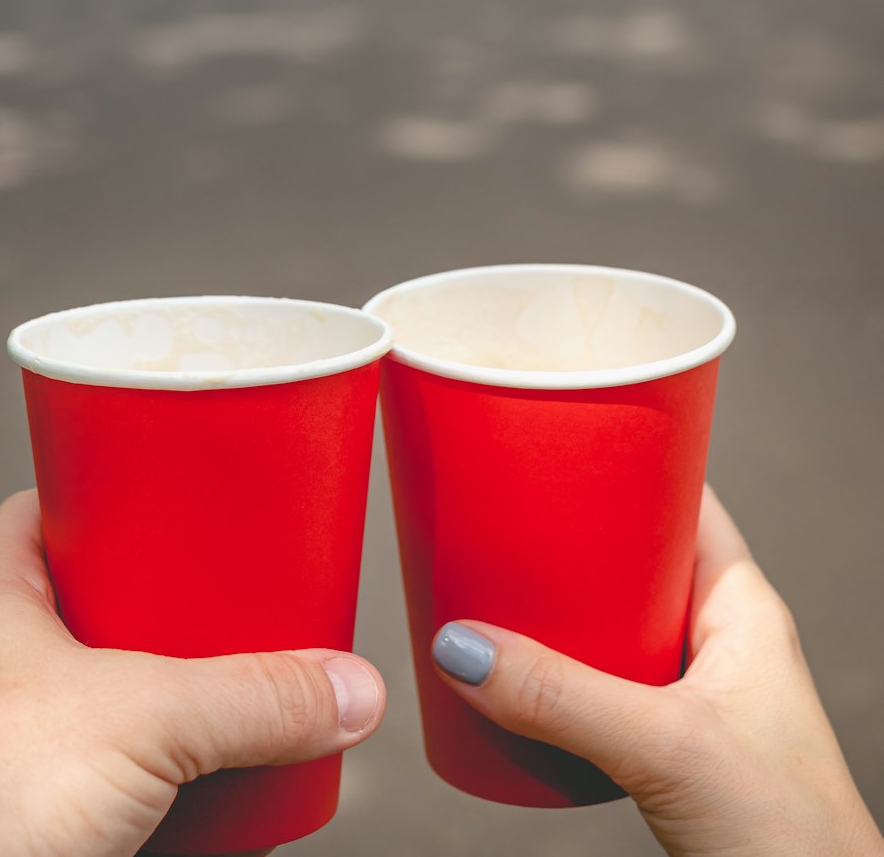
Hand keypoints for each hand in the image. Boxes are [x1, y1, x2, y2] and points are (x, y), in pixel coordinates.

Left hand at [0, 492, 384, 856]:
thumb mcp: (138, 717)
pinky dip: (155, 776)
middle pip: (100, 603)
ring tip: (236, 688)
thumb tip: (345, 688)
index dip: (129, 489)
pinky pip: (105, 775)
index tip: (192, 486)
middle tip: (239, 595)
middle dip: (173, 608)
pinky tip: (200, 782)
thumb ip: (251, 698)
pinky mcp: (23, 814)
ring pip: (104, 695)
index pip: (63, 503)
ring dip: (167, 698)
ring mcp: (3, 739)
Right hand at [433, 487, 882, 856]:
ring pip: (613, 621)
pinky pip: (604, 678)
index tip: (554, 435)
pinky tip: (517, 674)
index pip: (681, 497)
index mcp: (741, 604)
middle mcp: (720, 636)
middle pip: (634, 556)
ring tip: (492, 587)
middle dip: (569, 538)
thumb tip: (462, 646)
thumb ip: (561, 699)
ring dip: (558, 609)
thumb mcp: (664, 746)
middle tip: (499, 514)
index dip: (623, 460)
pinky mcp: (670, 740)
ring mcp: (695, 690)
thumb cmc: (788, 833)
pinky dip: (559, 667)